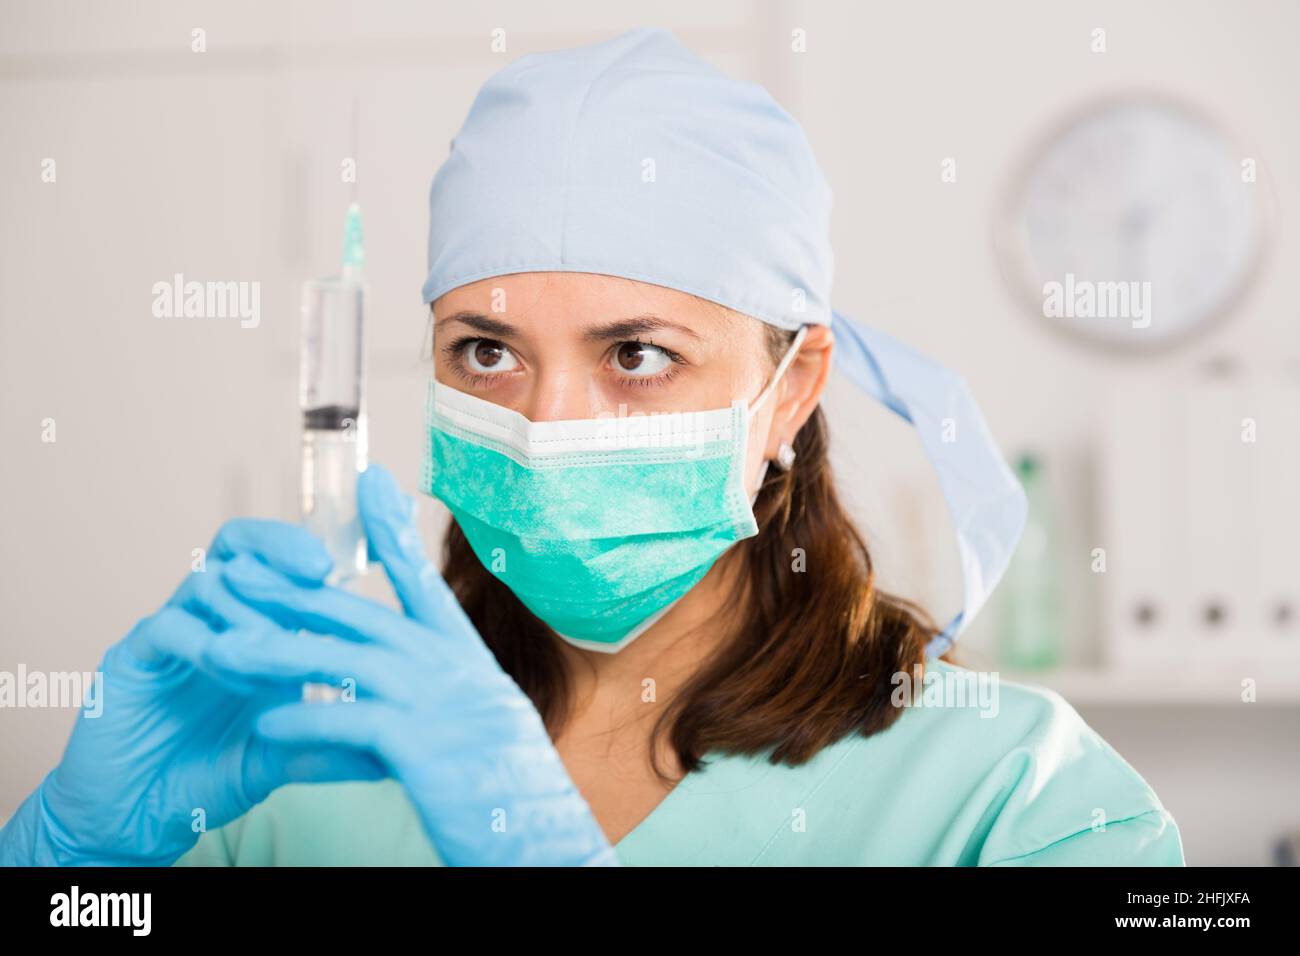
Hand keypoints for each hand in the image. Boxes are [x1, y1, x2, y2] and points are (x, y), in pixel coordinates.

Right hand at [0, 521, 382, 865]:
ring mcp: (172, 632)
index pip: (282, 567)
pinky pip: (168, 627)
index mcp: (253, 627)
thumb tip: (393, 757)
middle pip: (242, 550)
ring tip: (280, 640)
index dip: (317, 557)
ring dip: (249, 606)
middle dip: (282, 549)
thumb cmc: (211, 773)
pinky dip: (204, 640)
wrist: (138, 814)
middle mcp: (212, 619)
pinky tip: (234, 668)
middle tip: (320, 569)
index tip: (365, 561)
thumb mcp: (281, 757)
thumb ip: (329, 746)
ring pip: (207, 582)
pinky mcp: (132, 658)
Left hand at [207, 464, 619, 866]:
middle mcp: (448, 666)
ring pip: (339, 661)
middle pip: (356, 614)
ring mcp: (435, 702)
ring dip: (273, 653)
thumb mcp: (485, 713)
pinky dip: (302, 720)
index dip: (394, 528)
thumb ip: (447, 679)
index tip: (371, 480)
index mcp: (461, 653)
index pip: (421, 578)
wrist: (542, 833)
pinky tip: (263, 722)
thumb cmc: (507, 781)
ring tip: (219, 648)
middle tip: (235, 572)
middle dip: (287, 592)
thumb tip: (417, 665)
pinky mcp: (421, 748)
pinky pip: (347, 723)